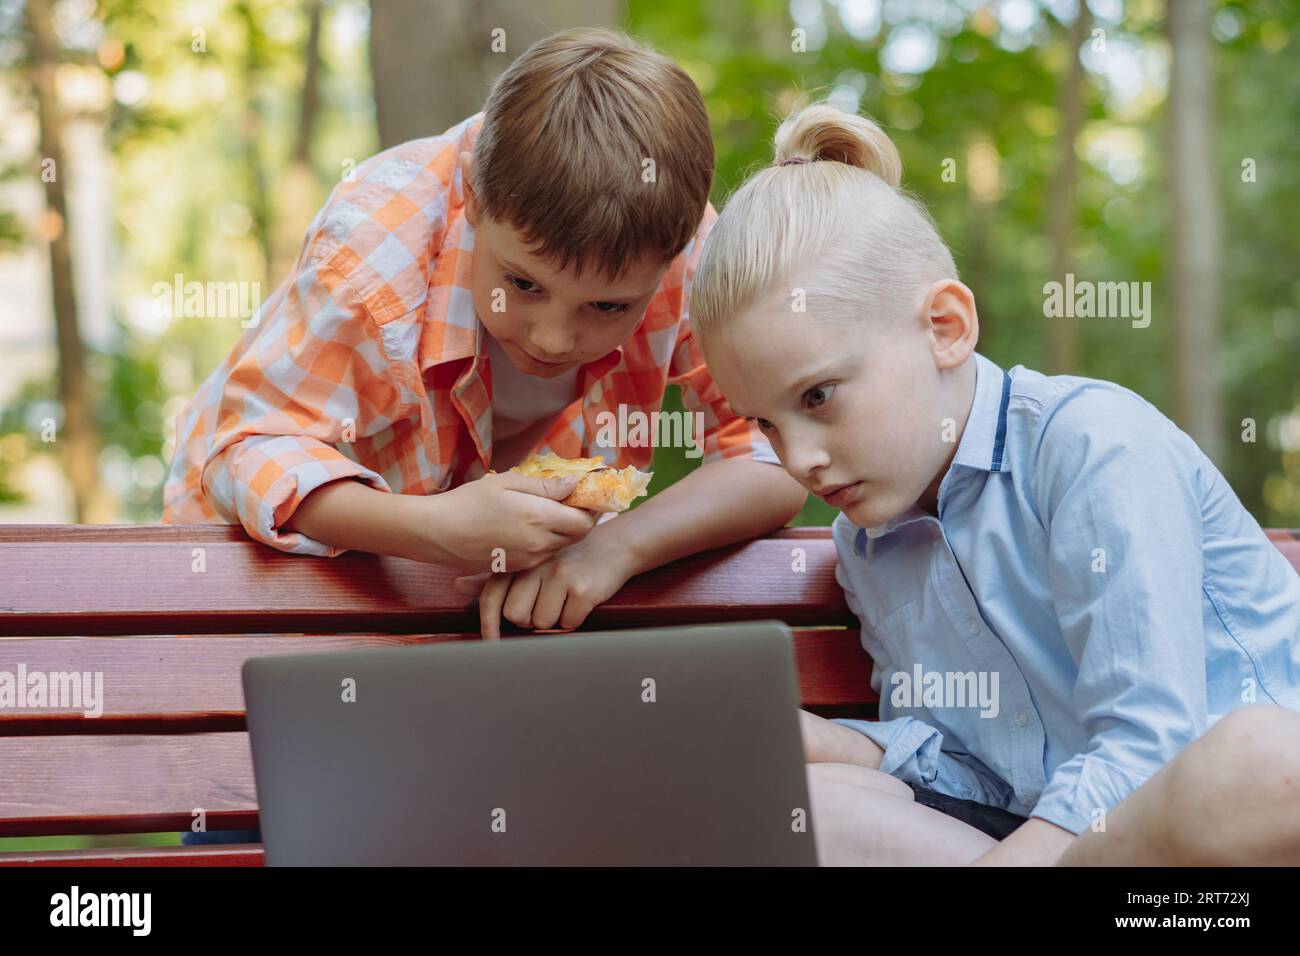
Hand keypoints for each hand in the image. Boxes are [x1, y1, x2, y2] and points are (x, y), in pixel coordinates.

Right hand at [417, 471, 597, 570]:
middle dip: (580, 518)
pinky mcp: (517, 568)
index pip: (585, 520)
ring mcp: (529, 559)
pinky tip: (530, 527)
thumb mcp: (507, 483)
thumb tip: (576, 483)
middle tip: (571, 501)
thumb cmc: (469, 501)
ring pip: (562, 546)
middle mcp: (539, 544)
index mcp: (539, 518)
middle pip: (578, 535)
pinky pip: (544, 555)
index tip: (585, 494)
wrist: (437, 533)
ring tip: (548, 511)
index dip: (590, 507)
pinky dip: (547, 541)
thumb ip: (545, 485)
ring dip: (564, 530)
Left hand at [453, 525, 639, 638]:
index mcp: (521, 559)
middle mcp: (537, 565)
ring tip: (566, 598)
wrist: (615, 546)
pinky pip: (567, 623)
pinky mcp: (582, 589)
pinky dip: (574, 619)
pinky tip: (581, 600)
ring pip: (542, 622)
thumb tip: (457, 585)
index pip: (493, 595)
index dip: (488, 623)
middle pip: (516, 615)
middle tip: (548, 604)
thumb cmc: (568, 558)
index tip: (490, 642)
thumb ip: (495, 576)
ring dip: (554, 619)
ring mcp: (560, 575)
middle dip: (530, 619)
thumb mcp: (531, 561)